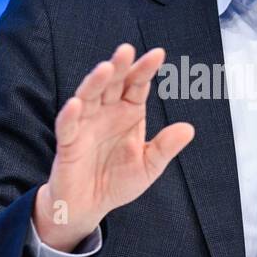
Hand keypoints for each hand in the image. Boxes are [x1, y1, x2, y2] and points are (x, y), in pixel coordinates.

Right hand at [33, 43, 194, 250]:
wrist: (89, 205)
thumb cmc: (117, 181)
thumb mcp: (149, 166)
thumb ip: (165, 147)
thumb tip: (189, 129)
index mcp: (129, 113)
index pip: (137, 85)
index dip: (145, 70)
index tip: (158, 54)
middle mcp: (106, 113)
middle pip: (112, 84)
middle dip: (119, 67)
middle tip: (126, 51)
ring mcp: (86, 125)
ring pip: (88, 97)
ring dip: (95, 82)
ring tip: (105, 69)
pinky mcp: (68, 143)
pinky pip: (67, 126)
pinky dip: (69, 115)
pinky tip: (75, 104)